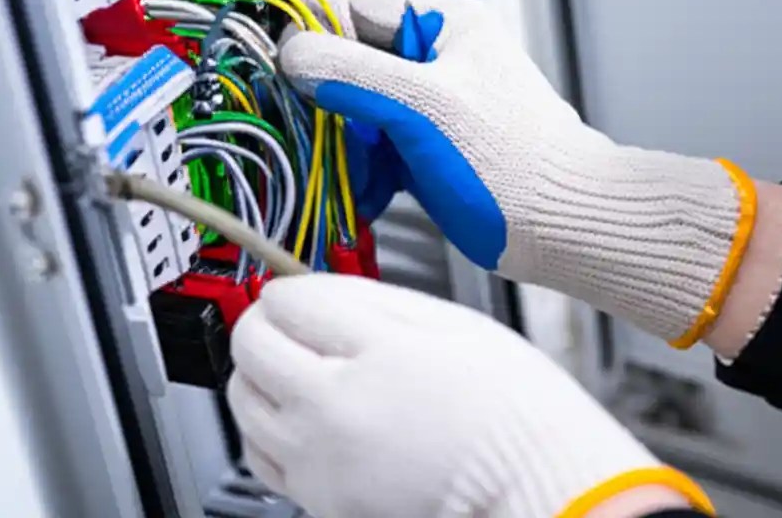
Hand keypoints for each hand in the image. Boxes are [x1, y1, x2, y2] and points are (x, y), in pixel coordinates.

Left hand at [227, 274, 712, 517]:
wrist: (540, 490)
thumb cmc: (517, 414)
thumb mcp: (459, 324)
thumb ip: (380, 303)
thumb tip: (322, 290)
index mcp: (380, 351)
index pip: (289, 300)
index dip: (286, 285)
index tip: (294, 289)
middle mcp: (339, 408)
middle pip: (251, 345)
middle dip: (262, 322)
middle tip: (284, 321)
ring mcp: (324, 460)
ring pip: (242, 401)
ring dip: (256, 374)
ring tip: (289, 366)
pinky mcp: (322, 500)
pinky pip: (260, 455)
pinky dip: (265, 429)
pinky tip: (297, 417)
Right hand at [281, 0, 758, 345]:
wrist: (565, 228)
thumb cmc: (516, 164)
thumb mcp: (424, 109)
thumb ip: (354, 74)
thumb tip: (295, 53)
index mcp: (444, 24)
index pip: (352, 6)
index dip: (317, 42)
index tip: (298, 81)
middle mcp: (437, 56)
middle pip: (349, 62)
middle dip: (333, 110)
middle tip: (334, 142)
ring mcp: (433, 102)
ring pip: (358, 109)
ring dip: (347, 148)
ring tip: (362, 178)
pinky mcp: (430, 145)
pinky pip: (377, 146)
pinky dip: (366, 171)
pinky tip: (370, 195)